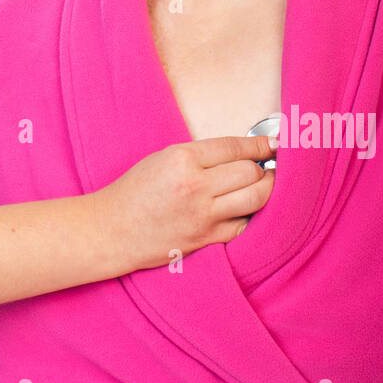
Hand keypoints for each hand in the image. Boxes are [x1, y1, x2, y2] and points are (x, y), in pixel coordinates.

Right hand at [97, 135, 277, 272]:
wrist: (111, 230)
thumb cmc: (134, 192)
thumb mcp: (162, 158)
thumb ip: (200, 156)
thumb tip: (239, 155)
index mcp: (182, 159)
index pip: (235, 148)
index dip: (259, 145)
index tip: (271, 143)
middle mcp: (196, 186)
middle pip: (251, 173)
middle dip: (264, 168)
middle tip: (267, 166)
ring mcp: (203, 216)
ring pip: (255, 199)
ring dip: (265, 190)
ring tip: (264, 185)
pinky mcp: (206, 239)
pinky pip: (243, 226)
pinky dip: (249, 215)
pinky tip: (245, 209)